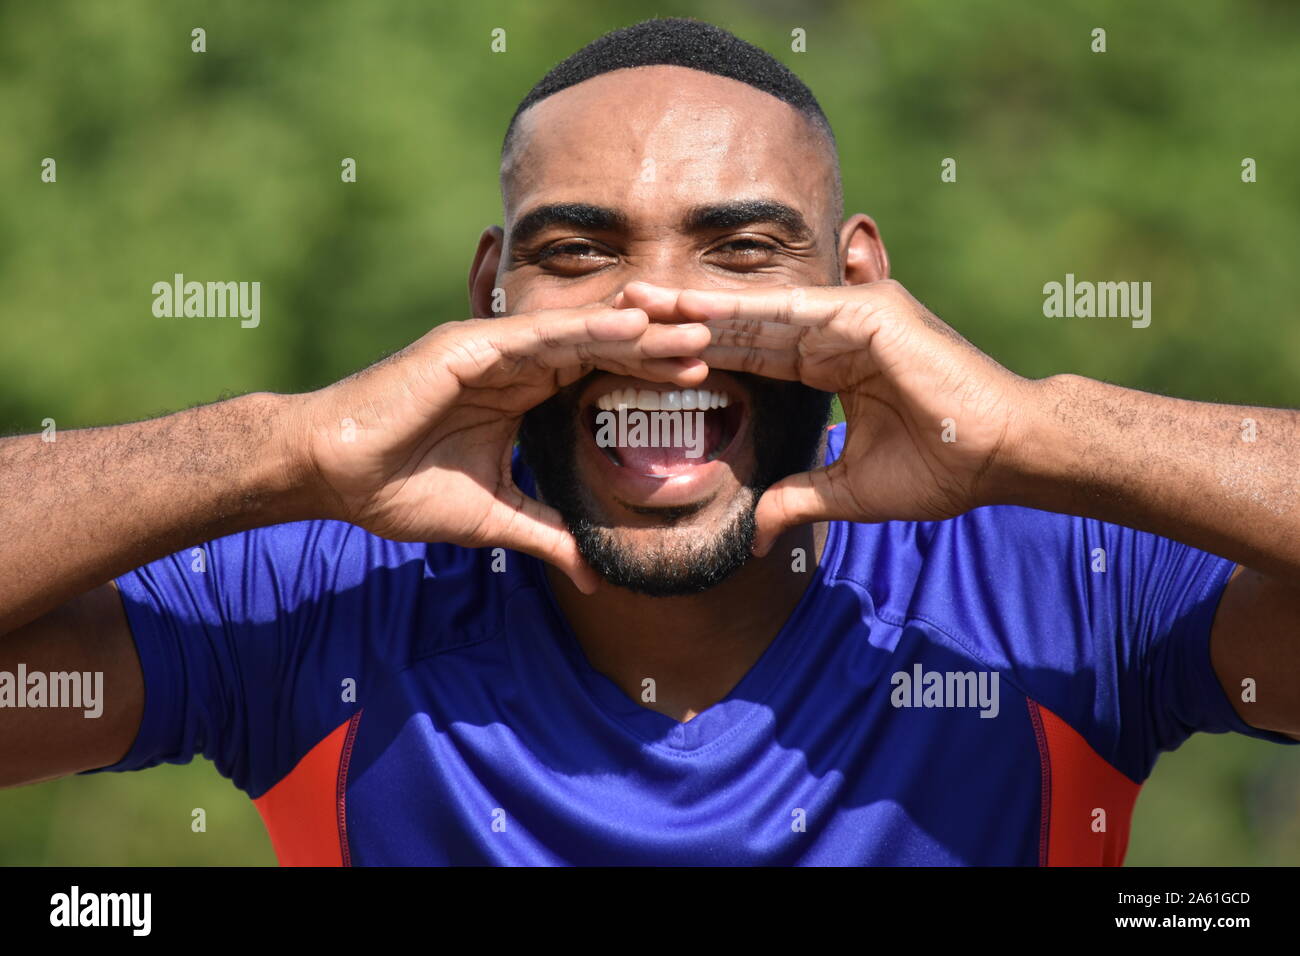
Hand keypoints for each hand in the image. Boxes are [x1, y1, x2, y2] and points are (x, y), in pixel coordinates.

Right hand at [298, 305, 711, 591]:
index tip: (700, 384)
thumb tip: (593, 577)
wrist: (332, 474)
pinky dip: (584, 330)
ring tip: (693, 331)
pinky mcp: (465, 347)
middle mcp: (513, 364)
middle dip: (657, 347)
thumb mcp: (493, 519)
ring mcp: (491, 350)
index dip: (646, 377)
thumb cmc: (400, 490)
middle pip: (599, 349)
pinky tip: (630, 328)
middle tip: (718, 345)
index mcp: (521, 394)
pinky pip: (536, 336)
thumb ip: (546, 536)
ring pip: (579, 334)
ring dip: (637, 333)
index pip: (597, 378)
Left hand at [618, 279, 1033, 554]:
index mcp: (831, 364)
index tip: (643, 353)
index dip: (698, 354)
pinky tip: (693, 311)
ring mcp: (854, 316)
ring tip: (639, 298)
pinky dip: (742, 313)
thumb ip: (798, 499)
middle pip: (743, 325)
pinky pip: (793, 315)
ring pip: (759, 313)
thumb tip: (753, 536)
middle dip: (682, 319)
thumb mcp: (849, 490)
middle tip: (620, 306)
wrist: (1003, 457)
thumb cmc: (941, 469)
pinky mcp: (871, 316)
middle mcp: (837, 332)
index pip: (750, 355)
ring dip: (697, 307)